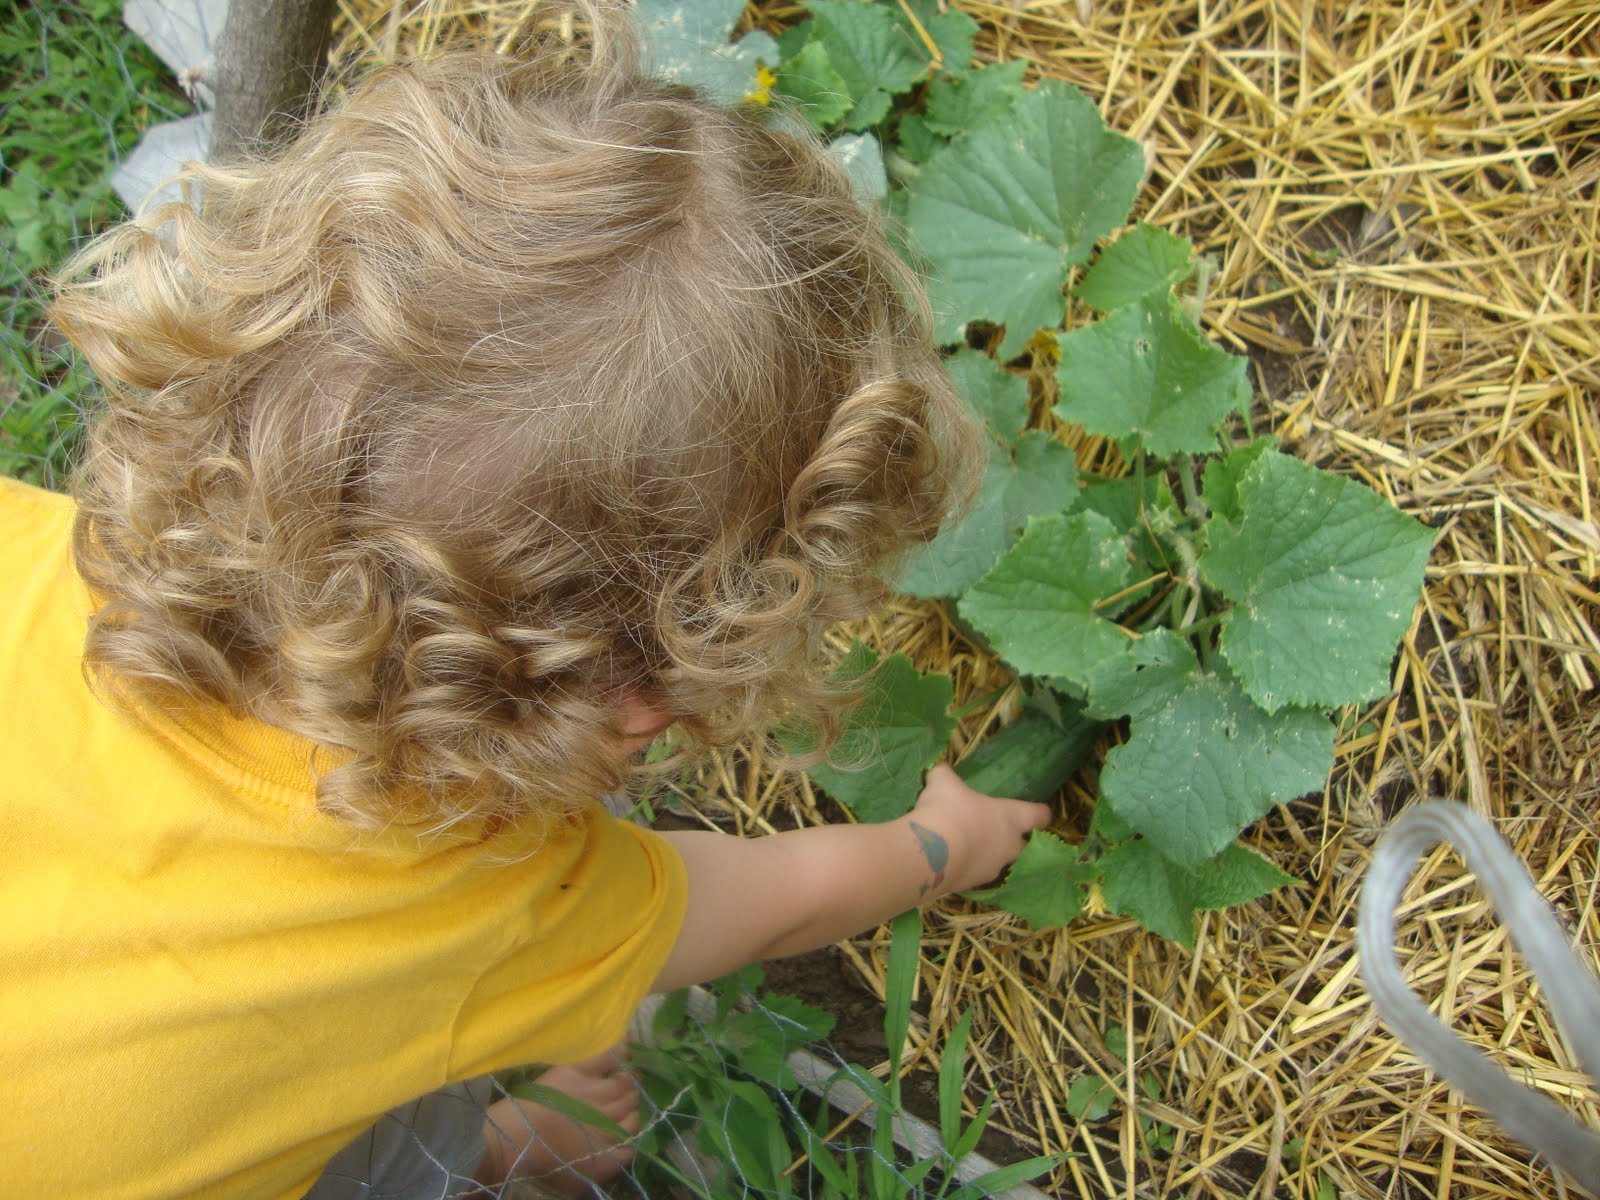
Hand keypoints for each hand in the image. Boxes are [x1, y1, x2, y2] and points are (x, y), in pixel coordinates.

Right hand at [904, 764, 1052, 897]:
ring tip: (967, 845)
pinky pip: (976, 874)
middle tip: (1000, 830)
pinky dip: (967, 867)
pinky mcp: (973, 885)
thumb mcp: (943, 782)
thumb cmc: (948, 809)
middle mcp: (1009, 846)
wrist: (929, 853)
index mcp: (1011, 817)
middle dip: (1016, 840)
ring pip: (999, 862)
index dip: (1041, 812)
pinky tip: (950, 859)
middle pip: (1025, 846)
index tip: (1040, 811)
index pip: (1040, 815)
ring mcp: (992, 868)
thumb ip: (945, 775)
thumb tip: (940, 769)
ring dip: (988, 854)